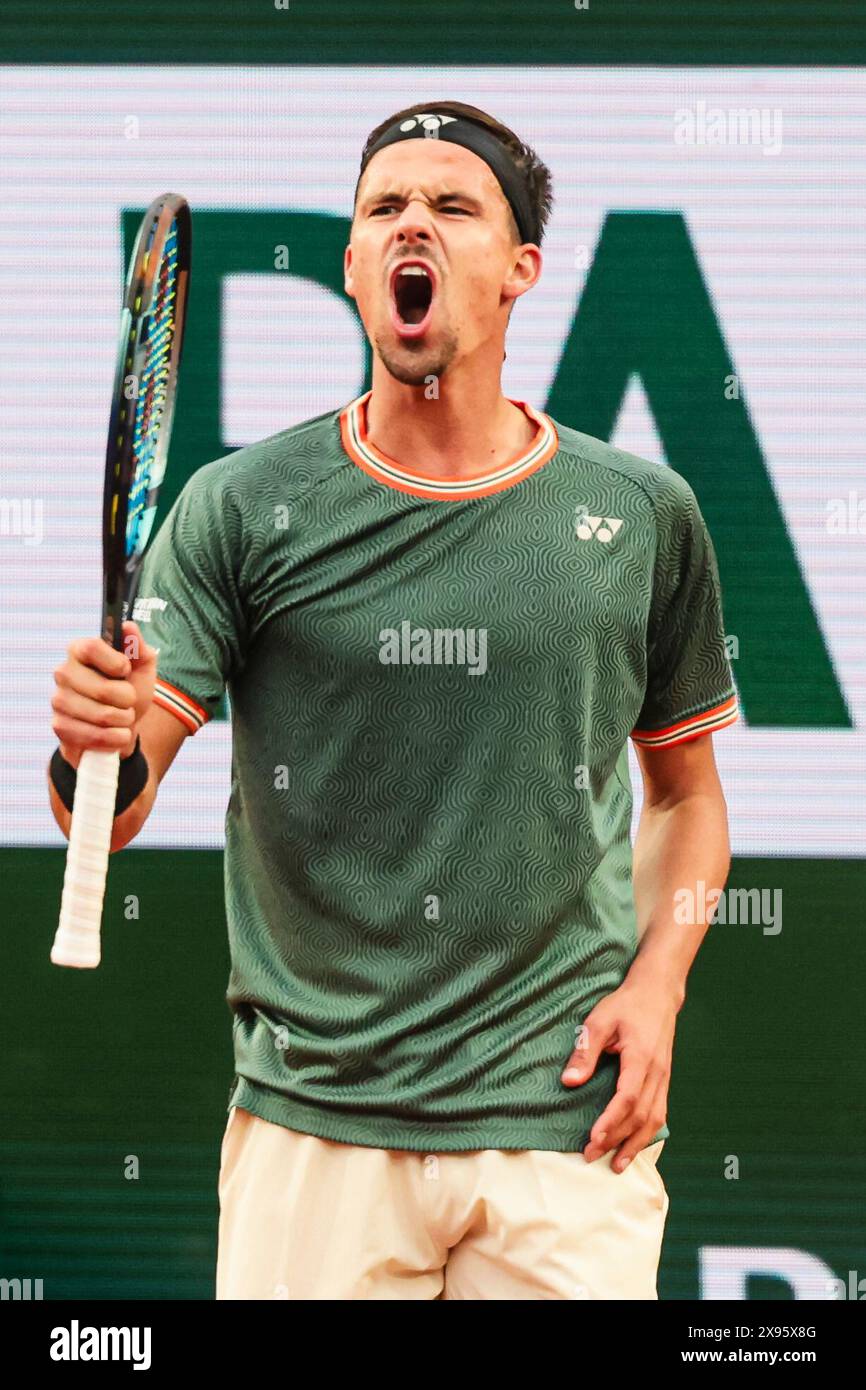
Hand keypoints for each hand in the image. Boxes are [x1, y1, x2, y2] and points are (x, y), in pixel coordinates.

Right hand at [52, 620, 157, 766]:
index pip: (92, 647)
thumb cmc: (129, 692)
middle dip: (128, 699)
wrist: (119, 728)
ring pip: (102, 715)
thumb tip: (129, 627)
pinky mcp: (59, 726)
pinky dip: (114, 738)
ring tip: (123, 717)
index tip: (126, 670)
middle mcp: (63, 672)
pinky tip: (115, 734)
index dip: (116, 662)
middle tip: (129, 700)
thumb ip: (138, 647)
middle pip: (103, 688)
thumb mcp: (141, 669)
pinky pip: (94, 736)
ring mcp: (59, 700)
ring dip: (124, 720)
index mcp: (80, 650)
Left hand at [560, 976, 677, 1172]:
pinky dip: (647, 1134)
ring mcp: (664, 1078)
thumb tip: (570, 1082)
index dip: (611, 1122)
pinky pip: (659, 1113)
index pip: (627, 1098)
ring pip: (654, 1120)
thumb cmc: (626, 1005)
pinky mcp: (664, 1080)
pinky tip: (634, 1145)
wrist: (658, 994)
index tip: (593, 1139)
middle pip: (640, 1116)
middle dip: (616, 1140)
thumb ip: (585, 1051)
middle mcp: (657, 1073)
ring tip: (616, 1165)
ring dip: (635, 1145)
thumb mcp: (600, 1020)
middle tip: (591, 1157)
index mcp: (641, 1058)